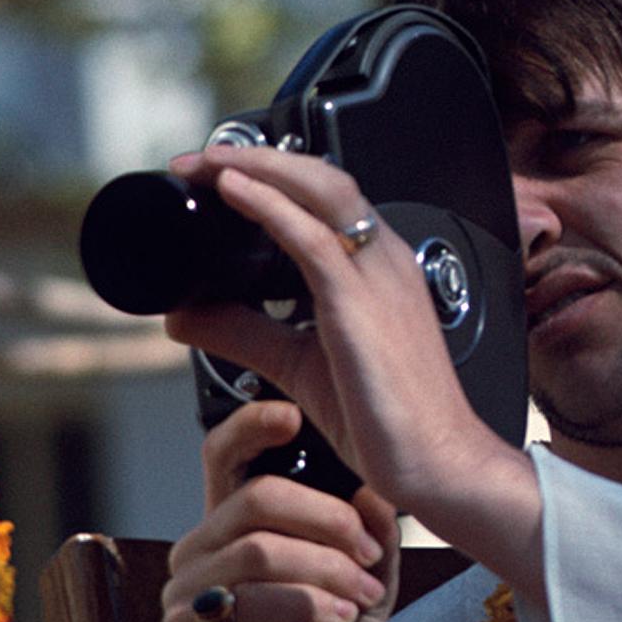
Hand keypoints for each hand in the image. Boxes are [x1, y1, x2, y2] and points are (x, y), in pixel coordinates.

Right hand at [160, 401, 399, 621]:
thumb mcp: (364, 581)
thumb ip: (372, 535)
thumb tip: (373, 492)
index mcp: (236, 521)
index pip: (226, 454)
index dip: (252, 426)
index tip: (292, 417)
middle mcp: (203, 545)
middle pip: (258, 497)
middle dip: (328, 521)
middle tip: (367, 555)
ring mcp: (186, 586)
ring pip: (259, 548)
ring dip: (324, 571)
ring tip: (359, 595)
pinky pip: (247, 598)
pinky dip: (302, 605)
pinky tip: (333, 621)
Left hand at [164, 145, 498, 509]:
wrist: (436, 463)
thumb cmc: (390, 422)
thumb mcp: (299, 364)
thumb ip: (245, 333)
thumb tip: (185, 315)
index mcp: (377, 270)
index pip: (325, 199)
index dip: (271, 176)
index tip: (215, 176)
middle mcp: (383, 260)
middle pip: (323, 177)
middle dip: (256, 157)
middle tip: (197, 161)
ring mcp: (377, 276)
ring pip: (321, 189)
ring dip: (257, 167)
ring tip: (205, 163)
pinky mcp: (360, 303)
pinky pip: (311, 236)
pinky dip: (268, 203)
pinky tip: (232, 190)